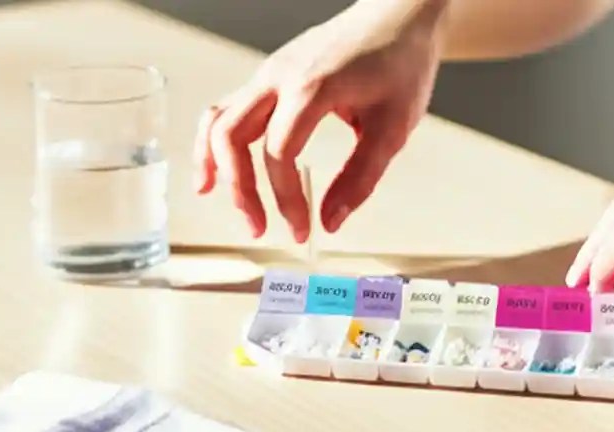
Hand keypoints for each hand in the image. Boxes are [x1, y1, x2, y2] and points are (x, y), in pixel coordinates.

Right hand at [193, 0, 447, 242]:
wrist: (397, 17)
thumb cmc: (399, 63)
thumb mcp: (391, 129)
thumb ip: (359, 178)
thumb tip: (329, 220)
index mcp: (312, 87)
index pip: (279, 154)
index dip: (286, 199)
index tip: (302, 228)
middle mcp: (279, 76)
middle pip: (232, 136)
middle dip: (240, 188)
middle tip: (258, 226)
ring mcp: (268, 73)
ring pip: (219, 120)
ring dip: (214, 164)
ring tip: (214, 197)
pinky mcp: (267, 77)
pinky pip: (226, 109)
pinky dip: (214, 141)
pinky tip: (214, 169)